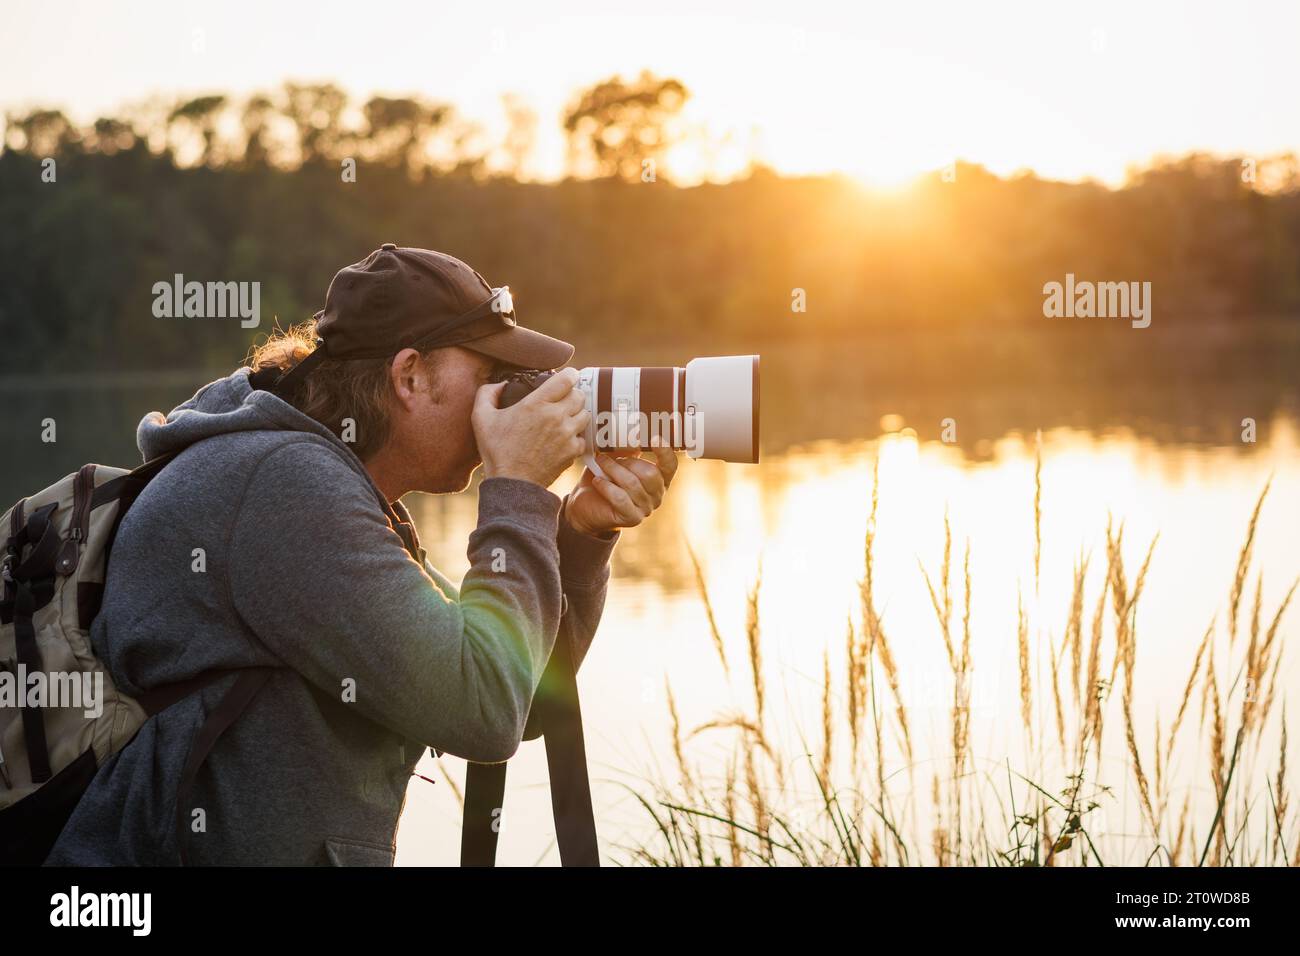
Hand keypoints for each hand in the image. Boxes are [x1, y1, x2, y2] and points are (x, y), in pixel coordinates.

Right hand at [473, 367, 588, 487]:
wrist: (512, 483)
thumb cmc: (496, 450)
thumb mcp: (481, 418)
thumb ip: (487, 393)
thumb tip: (500, 384)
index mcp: (537, 403)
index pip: (567, 378)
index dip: (569, 375)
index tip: (565, 378)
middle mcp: (556, 416)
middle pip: (579, 395)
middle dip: (572, 394)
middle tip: (562, 400)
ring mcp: (567, 434)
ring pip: (585, 414)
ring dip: (577, 414)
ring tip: (565, 418)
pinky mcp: (573, 451)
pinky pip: (583, 437)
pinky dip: (576, 436)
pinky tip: (564, 438)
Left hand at [564, 444, 677, 536]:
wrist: (585, 505)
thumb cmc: (604, 479)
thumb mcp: (616, 461)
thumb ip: (626, 450)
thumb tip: (631, 435)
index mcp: (659, 479)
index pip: (670, 465)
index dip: (665, 452)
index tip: (655, 438)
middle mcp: (657, 495)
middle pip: (650, 473)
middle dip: (627, 462)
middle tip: (607, 457)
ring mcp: (646, 509)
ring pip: (633, 484)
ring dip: (613, 471)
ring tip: (600, 463)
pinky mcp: (632, 518)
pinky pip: (621, 498)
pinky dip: (607, 486)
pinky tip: (597, 481)